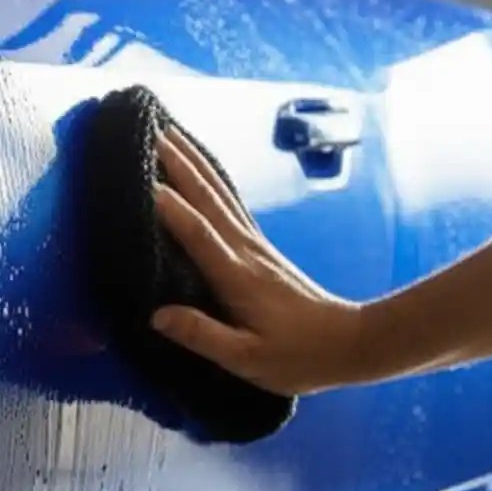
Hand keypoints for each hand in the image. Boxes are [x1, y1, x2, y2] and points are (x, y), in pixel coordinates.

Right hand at [150, 127, 367, 394]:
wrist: (351, 344)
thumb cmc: (299, 357)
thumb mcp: (248, 360)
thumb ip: (203, 336)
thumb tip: (157, 315)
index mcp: (237, 277)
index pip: (198, 233)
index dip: (170, 207)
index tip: (140, 178)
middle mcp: (246, 251)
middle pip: (208, 198)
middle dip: (178, 163)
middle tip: (149, 130)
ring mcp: (256, 245)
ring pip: (220, 193)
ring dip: (193, 161)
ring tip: (170, 133)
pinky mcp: (262, 248)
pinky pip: (230, 203)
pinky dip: (212, 179)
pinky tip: (203, 170)